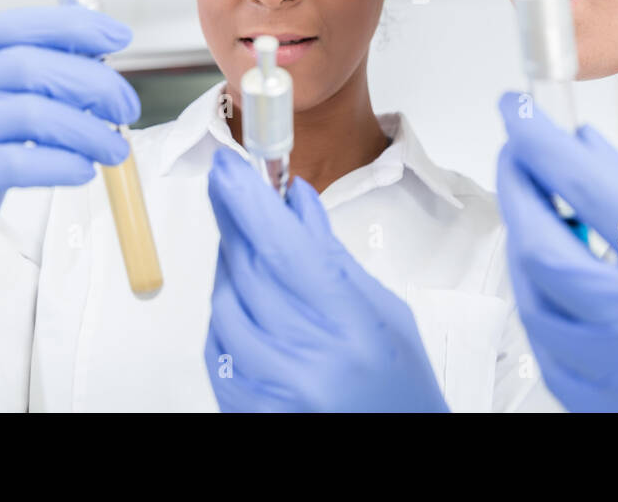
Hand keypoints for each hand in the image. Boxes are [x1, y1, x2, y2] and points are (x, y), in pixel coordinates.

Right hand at [0, 5, 139, 357]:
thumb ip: (25, 94)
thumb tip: (97, 67)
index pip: (5, 28)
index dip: (67, 28)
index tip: (118, 36)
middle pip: (25, 65)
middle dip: (91, 83)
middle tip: (127, 108)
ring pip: (28, 113)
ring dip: (87, 130)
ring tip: (115, 150)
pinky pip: (15, 163)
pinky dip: (62, 165)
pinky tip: (83, 172)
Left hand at [203, 147, 447, 411]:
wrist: (396, 448)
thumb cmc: (400, 386)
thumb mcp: (385, 312)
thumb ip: (332, 256)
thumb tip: (294, 200)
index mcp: (353, 325)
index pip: (285, 249)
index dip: (248, 202)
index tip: (227, 168)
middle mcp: (309, 359)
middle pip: (247, 271)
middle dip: (233, 221)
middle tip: (226, 186)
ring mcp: (273, 390)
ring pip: (224, 307)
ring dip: (229, 270)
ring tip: (248, 255)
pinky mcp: (247, 410)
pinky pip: (217, 350)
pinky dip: (226, 319)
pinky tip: (246, 307)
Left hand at [495, 92, 617, 411]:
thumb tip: (583, 147)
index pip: (585, 186)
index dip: (538, 142)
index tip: (518, 115)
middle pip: (540, 249)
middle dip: (516, 191)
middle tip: (516, 159)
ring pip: (533, 303)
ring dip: (525, 250)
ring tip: (541, 217)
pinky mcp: (612, 409)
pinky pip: (549, 352)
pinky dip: (544, 306)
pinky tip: (558, 281)